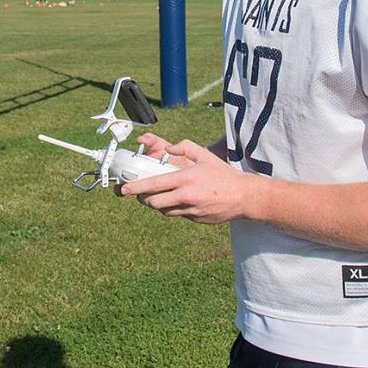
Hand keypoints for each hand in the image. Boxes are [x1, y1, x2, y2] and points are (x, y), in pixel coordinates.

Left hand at [120, 138, 252, 223]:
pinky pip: (177, 215)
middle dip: (144, 198)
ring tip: (162, 195)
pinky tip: (181, 200)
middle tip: (143, 193)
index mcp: (185, 179)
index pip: (153, 184)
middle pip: (153, 202)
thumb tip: (168, 147)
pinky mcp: (195, 219)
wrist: (244, 196)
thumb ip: (184, 147)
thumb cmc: (223, 174)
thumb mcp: (205, 155)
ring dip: (158, 204)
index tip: (123, 189)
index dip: (135, 187)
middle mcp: (185, 196)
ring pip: (163, 210)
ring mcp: (190, 211)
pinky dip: (174, 208)